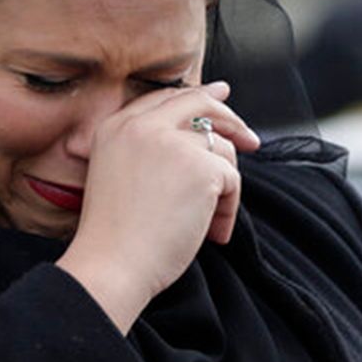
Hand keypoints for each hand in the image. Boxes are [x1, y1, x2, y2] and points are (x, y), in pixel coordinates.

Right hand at [58, 81, 259, 330]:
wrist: (111, 265)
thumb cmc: (113, 238)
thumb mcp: (116, 176)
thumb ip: (146, 151)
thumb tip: (199, 138)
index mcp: (116, 127)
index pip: (164, 98)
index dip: (196, 96)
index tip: (219, 96)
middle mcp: (141, 126)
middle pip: (198, 104)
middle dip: (229, 118)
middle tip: (250, 139)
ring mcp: (171, 142)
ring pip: (220, 149)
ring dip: (223, 188)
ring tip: (207, 223)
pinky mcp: (200, 166)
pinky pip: (232, 179)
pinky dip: (228, 210)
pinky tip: (210, 233)